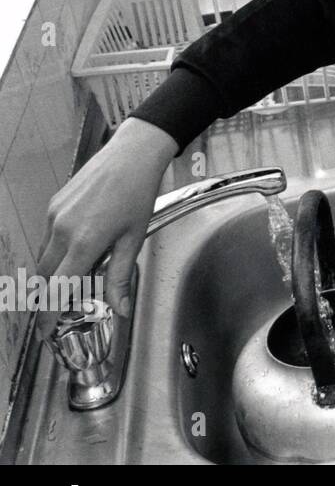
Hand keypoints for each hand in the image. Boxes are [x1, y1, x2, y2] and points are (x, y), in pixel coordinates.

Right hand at [37, 118, 177, 338]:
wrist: (132, 155)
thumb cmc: (138, 192)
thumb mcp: (134, 238)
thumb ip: (120, 275)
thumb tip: (118, 308)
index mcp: (84, 242)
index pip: (59, 288)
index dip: (49, 313)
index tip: (45, 330)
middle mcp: (62, 230)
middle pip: (47, 276)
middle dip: (52, 295)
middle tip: (65, 306)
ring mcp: (54, 216)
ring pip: (45, 256)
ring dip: (56, 272)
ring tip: (79, 275)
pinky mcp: (54, 205)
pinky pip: (49, 237)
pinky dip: (59, 250)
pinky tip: (80, 248)